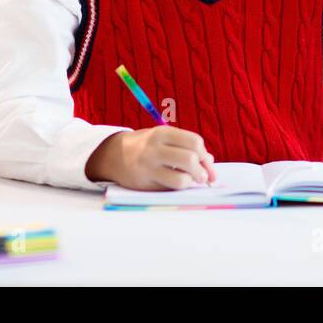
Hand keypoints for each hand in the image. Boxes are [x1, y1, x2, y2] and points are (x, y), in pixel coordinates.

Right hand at [86, 126, 217, 189]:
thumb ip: (186, 146)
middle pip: (190, 159)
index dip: (205, 155)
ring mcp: (148, 167)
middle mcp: (154, 149)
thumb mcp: (164, 138)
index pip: (194, 142)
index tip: (207, 163)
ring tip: (189, 181)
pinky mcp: (143, 184)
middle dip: (202, 170)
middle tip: (203, 177)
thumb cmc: (146, 146)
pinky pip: (168, 190)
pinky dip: (177, 189)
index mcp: (162, 133)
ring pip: (181, 180)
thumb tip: (210, 162)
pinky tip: (175, 184)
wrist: (112, 155)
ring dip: (190, 182)